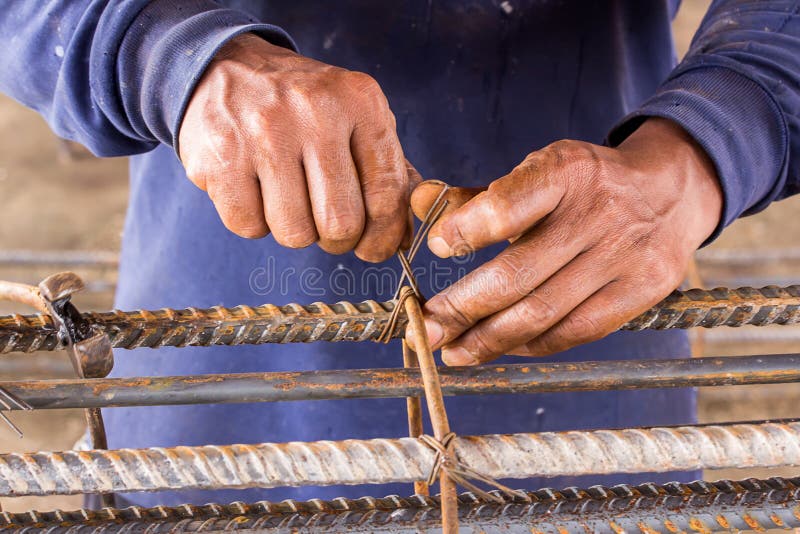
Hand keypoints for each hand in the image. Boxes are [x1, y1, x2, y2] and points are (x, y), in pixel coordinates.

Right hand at [178, 34, 415, 260]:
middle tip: (328, 227)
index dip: (383, 235)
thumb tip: (403, 239)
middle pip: (340, 223)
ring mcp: (263, 132)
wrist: (228, 66)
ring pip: (294, 232)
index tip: (374, 247)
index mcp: (360, 102)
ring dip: (295, 230)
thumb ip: (388, 174)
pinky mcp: (221, 155)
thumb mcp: (356, 119)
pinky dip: (255, 222)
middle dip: (337, 240)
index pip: (386, 194)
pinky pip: (249, 226)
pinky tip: (256, 191)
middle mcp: (314, 112)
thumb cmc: (305, 108)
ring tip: (290, 199)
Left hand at [410, 118, 722, 364]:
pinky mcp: (641, 292)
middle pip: (517, 276)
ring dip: (489, 340)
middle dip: (462, 310)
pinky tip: (502, 347)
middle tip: (425, 330)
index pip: (508, 205)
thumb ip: (479, 195)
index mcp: (566, 172)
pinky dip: (531, 344)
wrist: (672, 192)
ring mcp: (623, 257)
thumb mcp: (539, 172)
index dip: (467, 229)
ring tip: (454, 351)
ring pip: (543, 313)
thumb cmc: (585, 185)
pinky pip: (575, 332)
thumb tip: (419, 201)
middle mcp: (598, 214)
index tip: (437, 246)